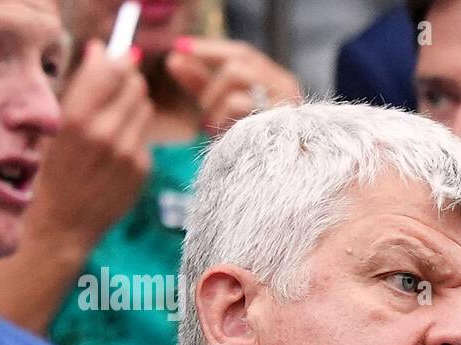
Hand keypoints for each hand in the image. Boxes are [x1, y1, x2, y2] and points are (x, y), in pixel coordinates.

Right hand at [29, 39, 153, 252]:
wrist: (62, 222)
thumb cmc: (53, 168)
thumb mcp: (56, 124)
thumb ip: (83, 87)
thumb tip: (102, 50)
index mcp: (77, 117)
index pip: (111, 71)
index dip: (118, 61)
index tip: (119, 59)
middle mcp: (106, 133)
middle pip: (135, 86)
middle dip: (127, 84)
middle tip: (113, 94)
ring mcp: (128, 153)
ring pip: (145, 109)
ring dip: (132, 109)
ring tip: (111, 126)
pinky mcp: (142, 169)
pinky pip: (145, 137)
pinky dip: (134, 137)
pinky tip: (115, 154)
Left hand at [166, 36, 302, 135]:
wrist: (267, 183)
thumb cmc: (245, 145)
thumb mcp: (220, 109)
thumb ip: (200, 83)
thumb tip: (173, 57)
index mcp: (278, 82)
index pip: (243, 53)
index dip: (210, 48)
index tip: (179, 46)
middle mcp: (287, 86)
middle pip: (239, 59)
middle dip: (210, 76)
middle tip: (199, 105)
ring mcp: (285, 101)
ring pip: (234, 73)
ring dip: (213, 95)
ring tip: (210, 123)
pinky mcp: (277, 118)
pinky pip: (236, 100)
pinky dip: (219, 113)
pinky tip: (216, 133)